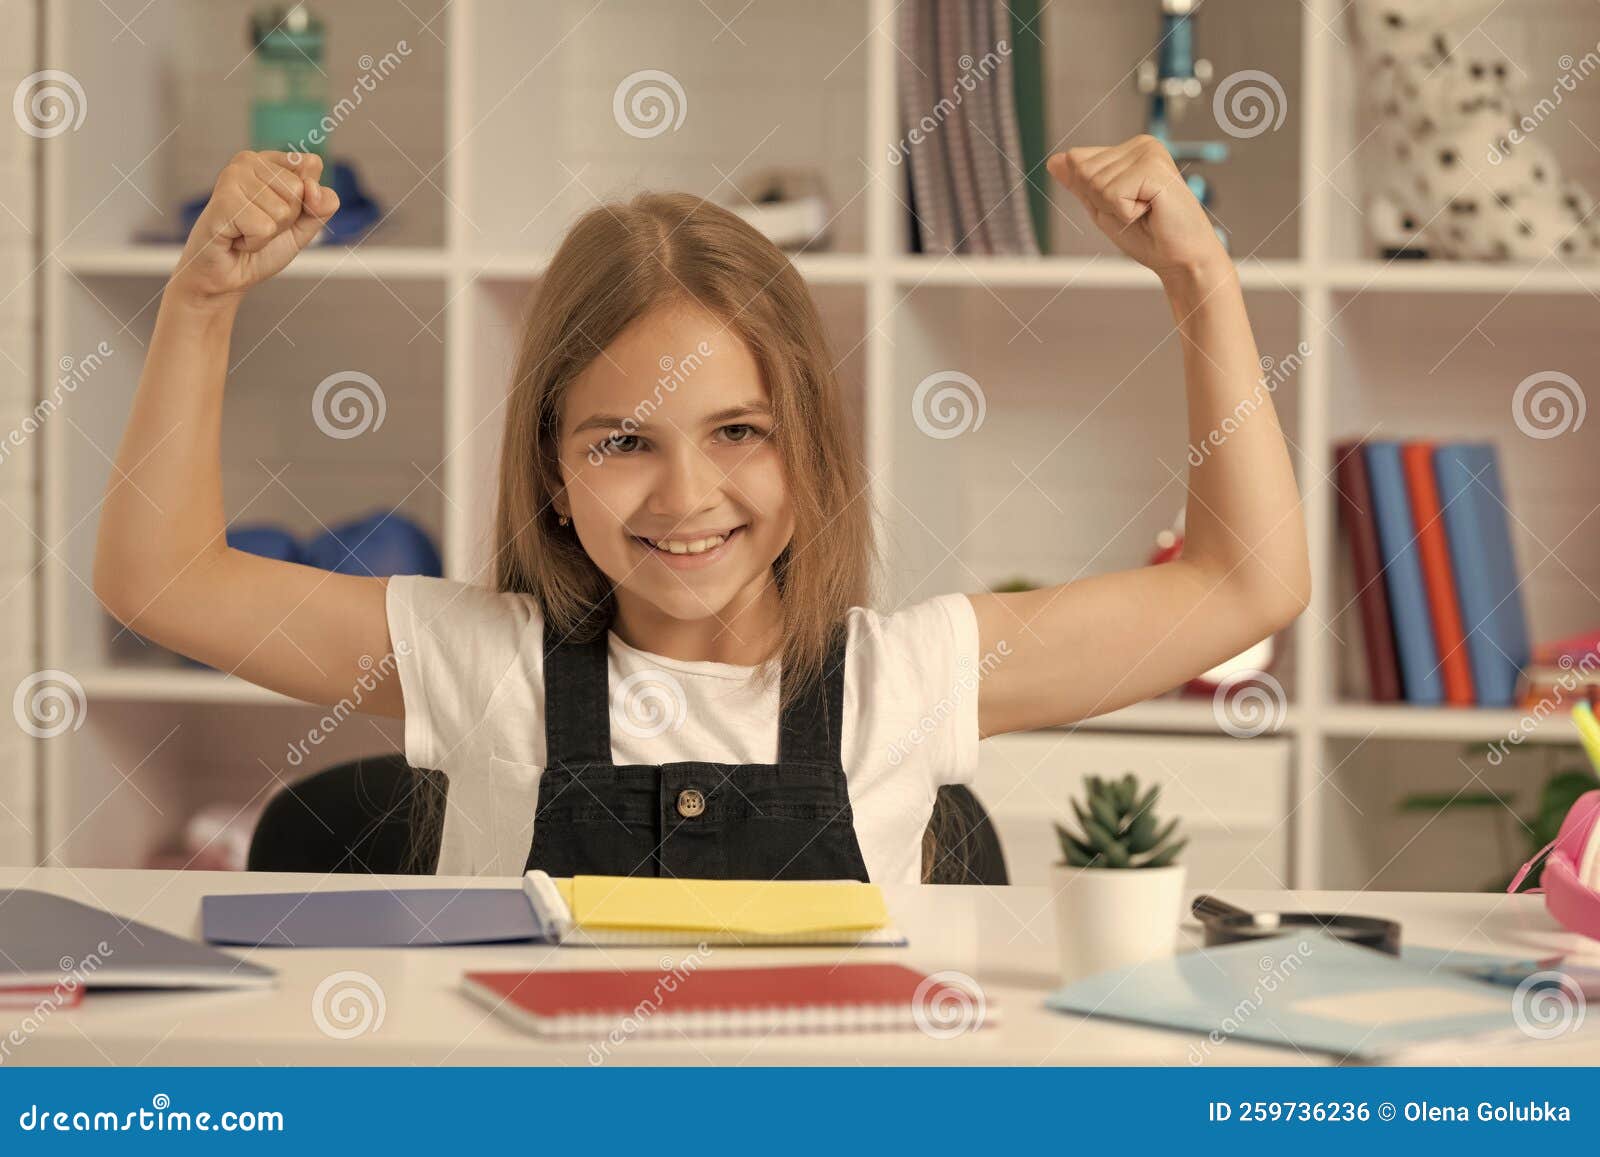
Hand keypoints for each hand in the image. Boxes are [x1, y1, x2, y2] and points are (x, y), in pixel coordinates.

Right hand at [169, 150, 339, 306]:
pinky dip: (255, 242)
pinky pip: (264, 227)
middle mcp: (248, 160)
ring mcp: (232, 177)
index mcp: (269, 159)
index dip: (306, 201)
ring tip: (245, 231)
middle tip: (259, 225)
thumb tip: (313, 189)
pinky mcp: (223, 200)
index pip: (311, 165)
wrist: (227, 274)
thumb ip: (321, 205)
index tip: (278, 212)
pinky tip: (236, 238)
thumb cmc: (262, 245)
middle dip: (286, 219)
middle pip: (298, 190)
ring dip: (269, 232)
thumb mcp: (304, 225)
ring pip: (282, 210)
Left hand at [1046, 135, 1227, 280]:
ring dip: (1115, 209)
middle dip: (1101, 202)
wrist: (1181, 259)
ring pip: (1095, 183)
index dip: (1091, 195)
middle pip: (1082, 171)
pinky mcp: (1154, 168)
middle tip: (1136, 212)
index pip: (1077, 161)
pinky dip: (1125, 213)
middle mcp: (1141, 144)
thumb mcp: (1103, 208)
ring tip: (1145, 212)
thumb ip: (1081, 184)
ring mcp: (1149, 153)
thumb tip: (1054, 160)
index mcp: (1129, 149)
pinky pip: (1111, 194)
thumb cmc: (1149, 236)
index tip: (1125, 206)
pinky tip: (1151, 211)